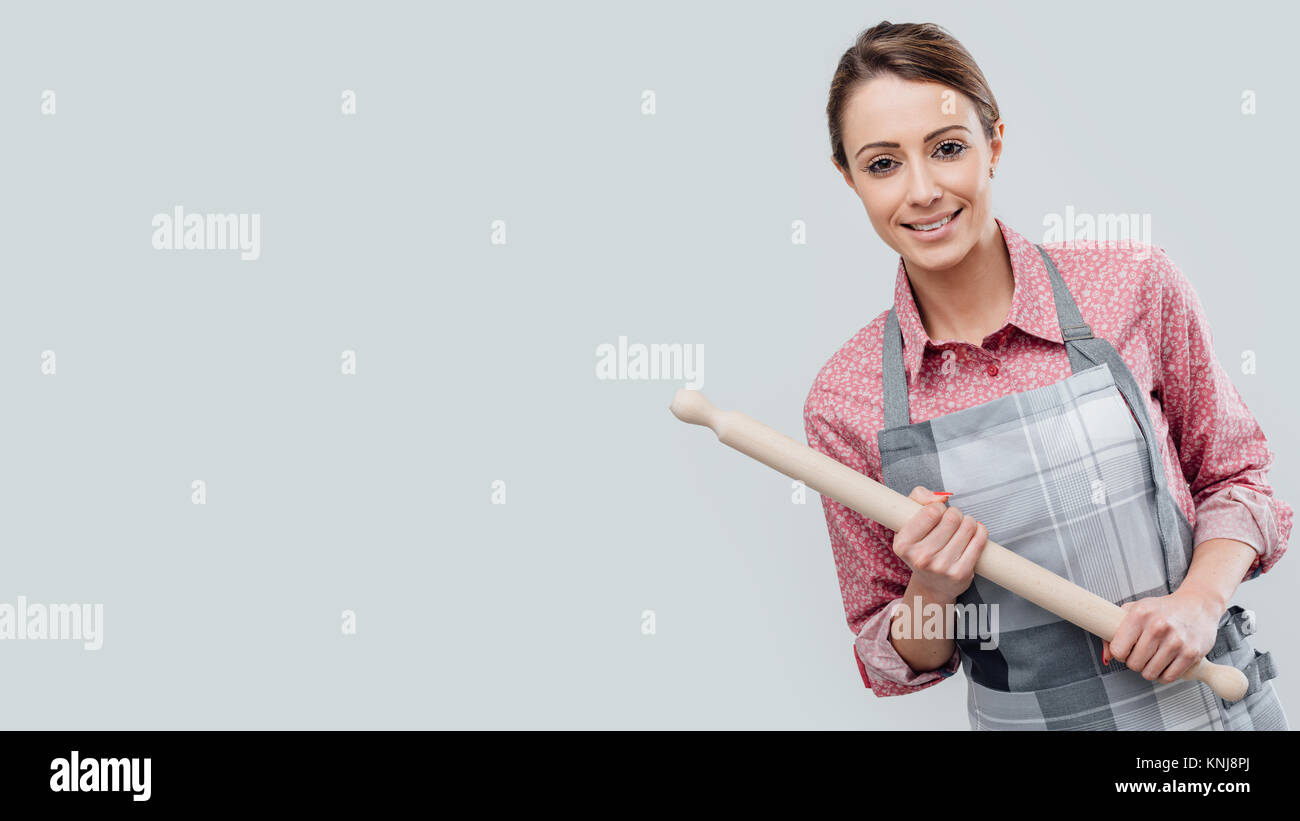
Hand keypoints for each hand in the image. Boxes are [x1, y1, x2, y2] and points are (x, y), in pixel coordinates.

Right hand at [891, 486, 988, 601]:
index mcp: (903, 544)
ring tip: (963, 526)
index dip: (938, 507)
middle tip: (953, 519)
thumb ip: (918, 498)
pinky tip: (975, 532)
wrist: (932, 584)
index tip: (938, 513)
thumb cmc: (921, 548)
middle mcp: (921, 557)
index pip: (930, 511)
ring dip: (968, 521)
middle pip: (952, 518)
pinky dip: (980, 531)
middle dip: (955, 513)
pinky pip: (979, 541)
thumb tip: (940, 498)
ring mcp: (941, 567)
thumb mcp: (908, 522)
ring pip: (968, 526)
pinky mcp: (960, 573)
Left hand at [1102, 590, 1220, 683]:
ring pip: (1150, 673)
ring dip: (1149, 670)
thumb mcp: (1135, 610)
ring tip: (1153, 658)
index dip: (1119, 654)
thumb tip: (1106, 656)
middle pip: (1134, 664)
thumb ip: (1114, 630)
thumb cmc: (1163, 609)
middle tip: (1141, 654)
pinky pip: (1169, 677)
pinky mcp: (1191, 653)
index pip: (1118, 649)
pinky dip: (1164, 675)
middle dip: (1135, 662)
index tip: (1125, 651)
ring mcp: (1176, 641)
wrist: (1198, 605)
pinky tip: (1165, 664)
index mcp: (1140, 614)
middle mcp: (1158, 626)